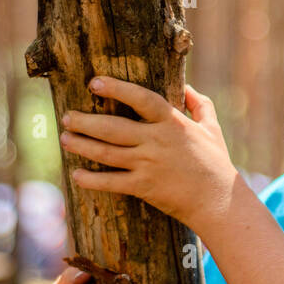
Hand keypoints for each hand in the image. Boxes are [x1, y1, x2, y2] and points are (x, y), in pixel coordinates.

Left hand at [58, 76, 237, 233]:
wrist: (218, 200)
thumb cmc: (216, 163)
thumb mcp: (212, 128)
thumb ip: (200, 104)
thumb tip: (186, 86)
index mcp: (172, 123)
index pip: (140, 99)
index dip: (117, 88)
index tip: (95, 83)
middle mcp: (157, 141)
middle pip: (113, 127)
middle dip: (85, 121)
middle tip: (67, 117)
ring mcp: (148, 165)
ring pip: (106, 153)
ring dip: (81, 145)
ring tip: (65, 139)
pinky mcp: (144, 187)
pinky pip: (111, 182)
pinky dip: (91, 179)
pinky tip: (76, 175)